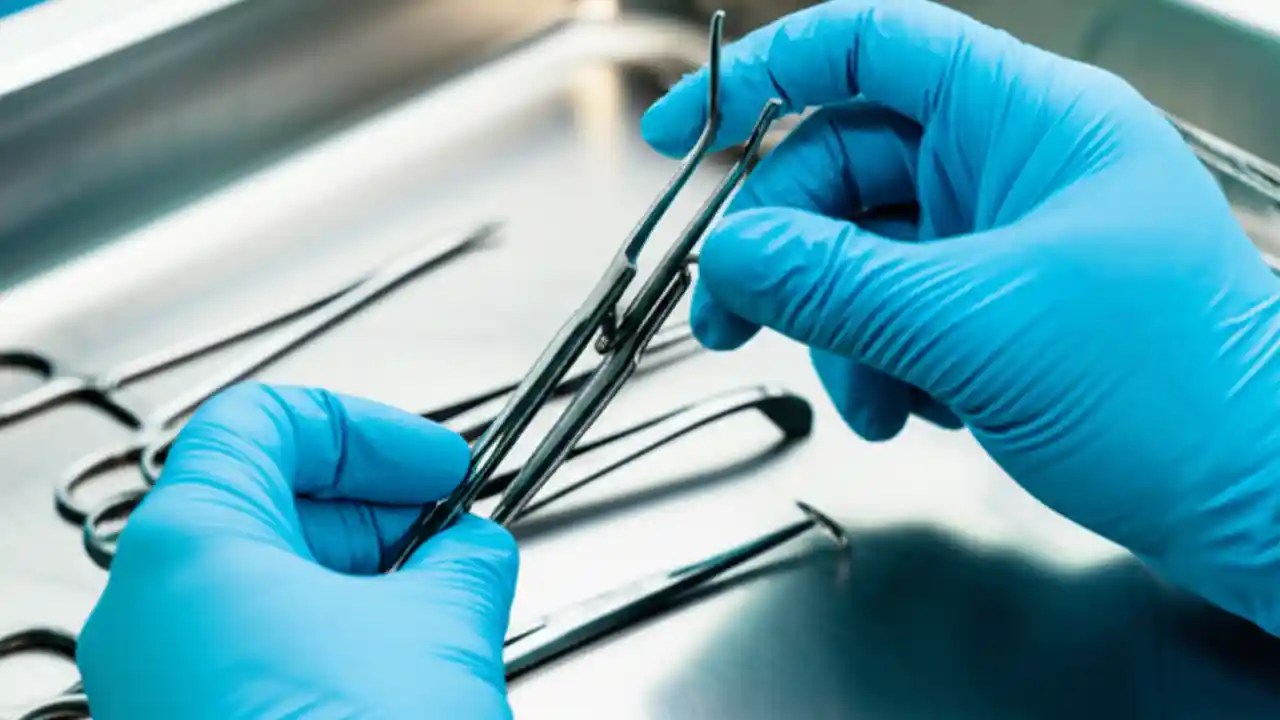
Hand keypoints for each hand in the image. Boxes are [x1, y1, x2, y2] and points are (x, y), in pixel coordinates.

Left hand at [77, 383, 517, 718]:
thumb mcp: (439, 629)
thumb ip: (465, 561)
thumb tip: (475, 551)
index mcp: (191, 546)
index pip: (266, 422)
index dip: (367, 430)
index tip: (438, 462)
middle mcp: (153, 613)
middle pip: (266, 501)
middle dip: (377, 509)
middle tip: (455, 529)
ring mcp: (165, 683)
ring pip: (267, 584)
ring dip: (367, 578)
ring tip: (448, 602)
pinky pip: (260, 653)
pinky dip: (335, 637)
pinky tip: (406, 662)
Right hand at [642, 1, 1279, 633]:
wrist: (1264, 504)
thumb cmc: (1178, 393)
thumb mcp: (978, 326)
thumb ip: (835, 282)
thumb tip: (729, 254)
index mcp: (1026, 119)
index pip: (871, 48)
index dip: (765, 76)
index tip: (682, 132)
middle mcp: (1009, 168)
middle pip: (844, 169)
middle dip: (779, 248)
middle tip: (726, 317)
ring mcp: (1002, 243)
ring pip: (861, 255)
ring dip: (834, 328)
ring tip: (864, 401)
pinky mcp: (998, 313)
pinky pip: (895, 314)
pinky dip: (878, 364)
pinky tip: (908, 413)